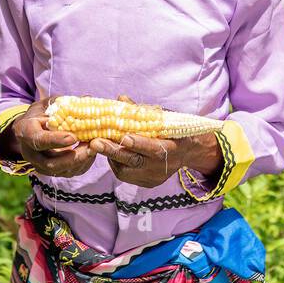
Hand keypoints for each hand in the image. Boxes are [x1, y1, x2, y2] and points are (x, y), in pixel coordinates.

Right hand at [6, 96, 96, 178]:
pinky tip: (92, 153)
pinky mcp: (50, 171)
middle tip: (92, 147)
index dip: (56, 140)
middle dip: (73, 157)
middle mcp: (30, 153)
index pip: (38, 140)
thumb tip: (88, 98)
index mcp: (26, 132)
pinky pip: (68, 173)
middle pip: (51, 162)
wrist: (31, 129)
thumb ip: (65, 103)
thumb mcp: (49, 104)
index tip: (73, 137)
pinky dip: (83, 164)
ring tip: (95, 148)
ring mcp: (39, 165)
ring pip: (61, 170)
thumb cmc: (41, 113)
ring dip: (81, 161)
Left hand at [90, 95, 222, 187]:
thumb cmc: (172, 131)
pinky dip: (115, 164)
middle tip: (96, 142)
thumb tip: (121, 98)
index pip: (153, 148)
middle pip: (134, 160)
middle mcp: (161, 166)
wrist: (187, 152)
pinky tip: (111, 153)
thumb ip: (141, 111)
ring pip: (126, 171)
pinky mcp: (146, 183)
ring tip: (100, 144)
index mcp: (170, 148)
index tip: (123, 137)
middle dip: (113, 151)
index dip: (138, 143)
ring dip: (110, 157)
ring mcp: (153, 177)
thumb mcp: (163, 119)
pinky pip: (126, 176)